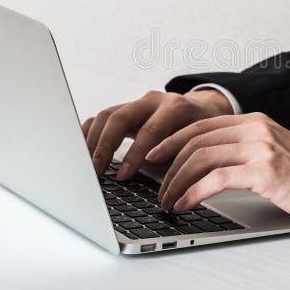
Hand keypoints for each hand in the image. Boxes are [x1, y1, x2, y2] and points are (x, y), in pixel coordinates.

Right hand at [82, 89, 232, 178]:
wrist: (205, 109)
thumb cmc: (205, 129)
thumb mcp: (202, 142)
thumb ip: (186, 157)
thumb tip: (171, 188)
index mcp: (176, 107)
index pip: (150, 130)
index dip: (135, 154)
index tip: (123, 177)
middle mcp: (154, 101)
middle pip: (120, 117)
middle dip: (105, 146)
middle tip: (97, 172)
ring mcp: (138, 103)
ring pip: (107, 115)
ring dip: (93, 141)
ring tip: (87, 166)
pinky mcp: (127, 108)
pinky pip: (102, 117)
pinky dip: (90, 133)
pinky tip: (83, 150)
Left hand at [147, 112, 289, 222]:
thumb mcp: (273, 151)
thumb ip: (245, 149)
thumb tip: (207, 164)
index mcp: (255, 121)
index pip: (202, 125)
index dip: (173, 140)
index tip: (154, 155)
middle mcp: (255, 129)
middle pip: (196, 141)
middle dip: (169, 166)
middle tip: (159, 187)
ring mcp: (260, 148)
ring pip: (201, 158)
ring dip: (177, 181)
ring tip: (168, 200)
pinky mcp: (265, 170)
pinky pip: (216, 178)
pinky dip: (194, 192)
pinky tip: (185, 203)